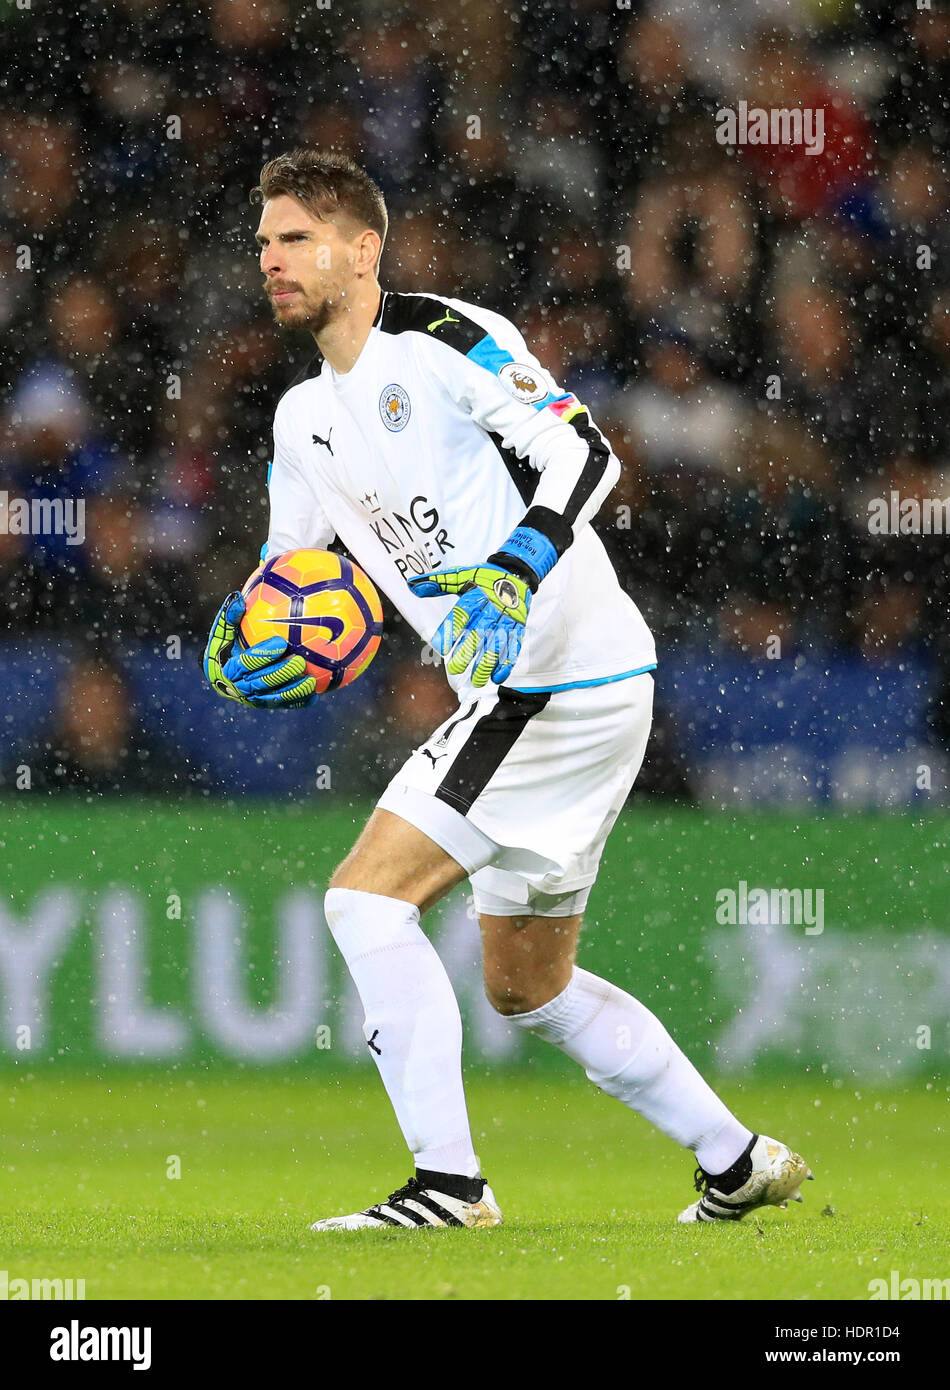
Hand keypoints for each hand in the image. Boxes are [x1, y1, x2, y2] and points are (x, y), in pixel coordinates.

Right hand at [202, 592, 318, 708]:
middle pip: (262, 682)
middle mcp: (241, 688)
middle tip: (299, 661)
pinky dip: (298, 701)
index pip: (246, 663)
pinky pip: (283, 704)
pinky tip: (315, 696)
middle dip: (281, 673)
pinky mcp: (266, 705)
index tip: (280, 642)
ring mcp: (254, 699)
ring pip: (275, 697)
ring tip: (311, 681)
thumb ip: (230, 617)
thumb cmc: (226, 646)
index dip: (263, 654)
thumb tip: (238, 598)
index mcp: (230, 670)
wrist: (223, 674)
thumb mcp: (223, 632)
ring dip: (294, 690)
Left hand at [408, 564, 530, 686]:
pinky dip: (506, 663)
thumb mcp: (461, 576)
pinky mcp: (518, 627)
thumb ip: (437, 583)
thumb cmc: (484, 578)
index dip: (452, 631)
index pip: (462, 614)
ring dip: (487, 664)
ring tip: (476, 681)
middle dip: (467, 652)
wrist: (517, 571)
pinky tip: (497, 677)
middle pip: (479, 633)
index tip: (442, 648)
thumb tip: (411, 585)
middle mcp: (492, 609)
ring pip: (497, 644)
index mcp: (475, 596)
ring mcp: (506, 620)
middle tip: (455, 669)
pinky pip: (514, 647)